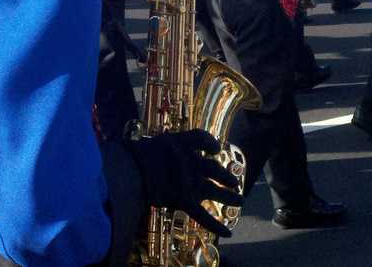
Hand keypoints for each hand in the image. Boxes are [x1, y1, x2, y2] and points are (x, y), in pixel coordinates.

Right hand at [123, 130, 243, 237]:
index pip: (201, 138)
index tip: (216, 149)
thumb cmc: (132, 156)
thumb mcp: (146, 145)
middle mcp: (191, 162)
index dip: (210, 143)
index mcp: (181, 144)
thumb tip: (142, 149)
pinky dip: (216, 226)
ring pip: (216, 191)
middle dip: (226, 176)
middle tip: (234, 183)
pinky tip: (228, 234)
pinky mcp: (185, 200)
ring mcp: (190, 182)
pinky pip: (203, 216)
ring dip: (230, 197)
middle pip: (215, 168)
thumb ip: (153, 149)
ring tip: (241, 201)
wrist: (130, 170)